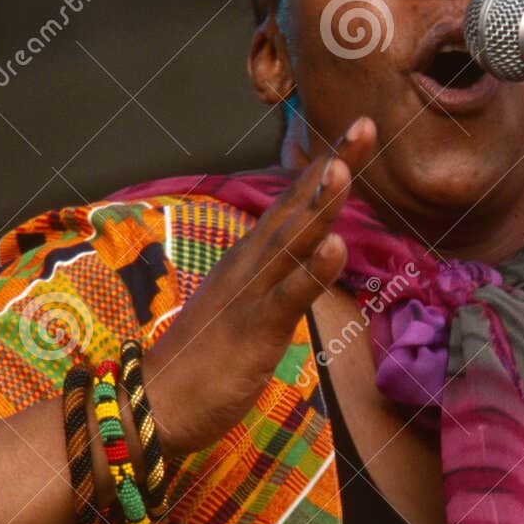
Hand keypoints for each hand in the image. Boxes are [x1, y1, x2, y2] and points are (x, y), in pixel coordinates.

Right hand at [142, 119, 375, 458]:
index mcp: (251, 258)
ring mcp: (251, 294)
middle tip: (365, 125)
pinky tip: (335, 246)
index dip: (326, 167)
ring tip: (345, 168)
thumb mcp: (249, 307)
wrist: (159, 399)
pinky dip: (313, 271)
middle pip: (296, 208)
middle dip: (333, 167)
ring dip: (319, 205)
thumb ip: (278, 278)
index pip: (294, 204)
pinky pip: (289, 297)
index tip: (359, 131)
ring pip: (291, 243)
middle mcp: (250, 264)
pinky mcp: (254, 329)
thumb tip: (308, 256)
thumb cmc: (206, 358)